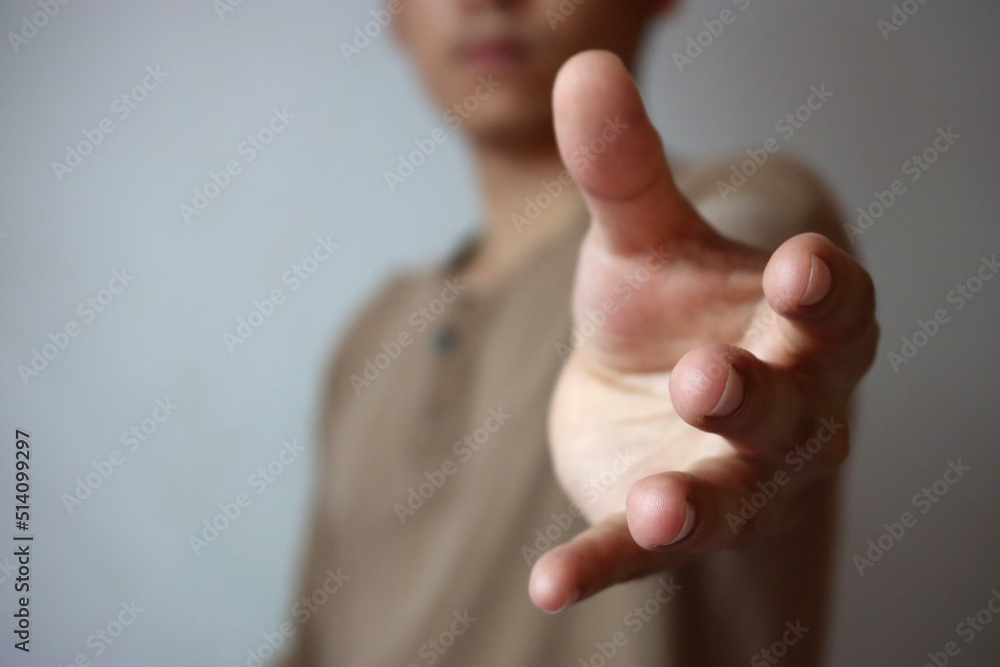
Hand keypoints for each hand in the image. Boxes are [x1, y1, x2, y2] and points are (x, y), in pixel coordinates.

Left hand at [529, 51, 878, 611]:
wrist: (638, 381)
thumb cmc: (665, 306)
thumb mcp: (639, 238)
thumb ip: (623, 168)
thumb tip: (583, 69)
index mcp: (796, 326)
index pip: (834, 309)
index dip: (826, 292)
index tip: (805, 267)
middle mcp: (786, 409)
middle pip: (788, 408)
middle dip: (752, 395)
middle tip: (709, 377)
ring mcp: (732, 476)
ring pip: (729, 493)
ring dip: (694, 499)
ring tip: (657, 504)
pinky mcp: (668, 523)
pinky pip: (638, 550)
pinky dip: (600, 564)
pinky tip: (550, 583)